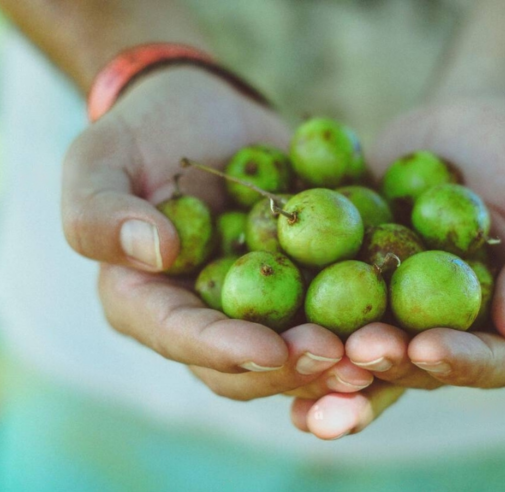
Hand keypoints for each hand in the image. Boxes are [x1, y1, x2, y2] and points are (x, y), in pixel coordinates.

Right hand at [63, 67, 370, 399]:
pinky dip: (369, 320)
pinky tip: (407, 322)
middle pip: (248, 365)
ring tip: (385, 351)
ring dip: (342, 360)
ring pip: (299, 351)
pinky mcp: (302, 283)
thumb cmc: (139, 133)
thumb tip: (156, 252)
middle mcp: (204, 320)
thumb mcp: (97, 159)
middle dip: (296, 369)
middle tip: (345, 359)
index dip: (227, 352)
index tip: (272, 350)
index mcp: (147, 305)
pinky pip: (337, 310)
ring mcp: (257, 307)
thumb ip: (100, 211)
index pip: (184, 339)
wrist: (202, 110)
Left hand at [290, 97, 504, 438]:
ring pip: (365, 358)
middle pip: (419, 371)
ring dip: (333, 375)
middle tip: (355, 358)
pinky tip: (262, 339)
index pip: (495, 360)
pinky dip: (296, 327)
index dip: (462, 362)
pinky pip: (323, 311)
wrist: (467, 124)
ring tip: (300, 383)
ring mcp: (397, 314)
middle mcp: (450, 333)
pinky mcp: (352, 286)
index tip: (428, 347)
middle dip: (385, 370)